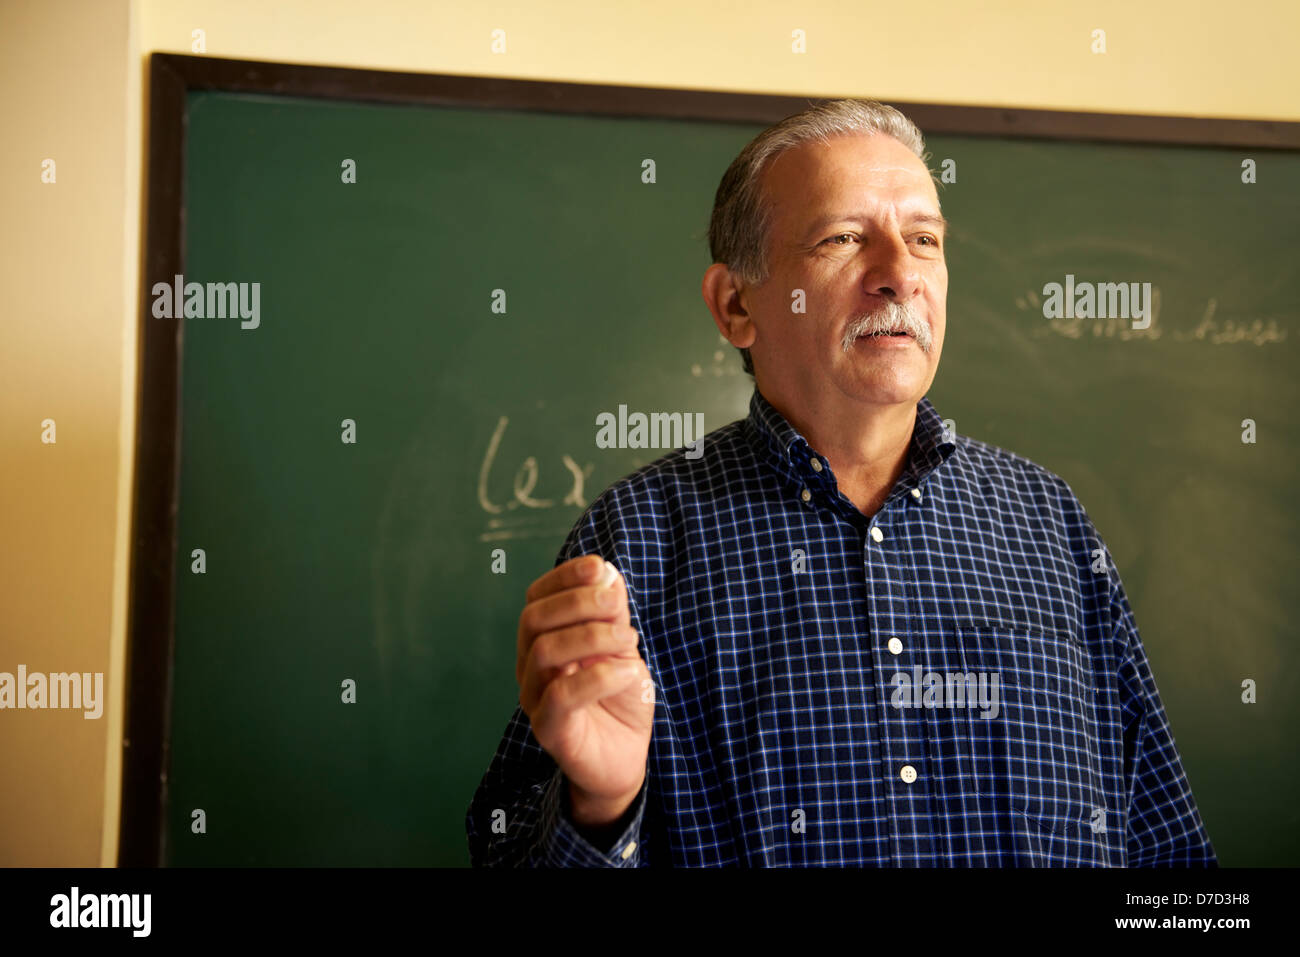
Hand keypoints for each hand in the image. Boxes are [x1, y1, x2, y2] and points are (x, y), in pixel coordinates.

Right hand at [517, 555, 652, 826]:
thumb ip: (612, 612)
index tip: (598, 568)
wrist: (625, 757)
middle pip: (533, 619)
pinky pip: (560, 695)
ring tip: (630, 642)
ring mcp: (535, 698)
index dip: (564, 577)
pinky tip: (629, 672)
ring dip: (592, 637)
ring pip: (544, 652)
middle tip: (617, 607)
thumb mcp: (622, 646)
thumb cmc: (619, 697)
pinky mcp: (549, 729)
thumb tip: (604, 571)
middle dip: (578, 603)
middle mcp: (530, 666)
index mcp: (544, 639)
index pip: (537, 597)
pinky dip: (598, 676)